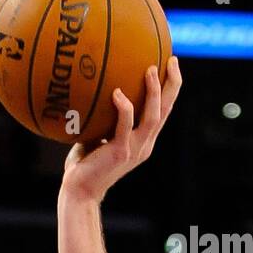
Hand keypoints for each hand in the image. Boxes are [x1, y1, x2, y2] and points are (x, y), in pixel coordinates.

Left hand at [61, 56, 182, 204]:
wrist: (79, 192)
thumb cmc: (83, 166)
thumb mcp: (96, 138)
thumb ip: (101, 121)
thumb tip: (93, 95)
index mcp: (143, 141)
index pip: (163, 112)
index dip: (170, 89)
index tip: (170, 66)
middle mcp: (145, 144)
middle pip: (167, 110)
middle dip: (173, 84)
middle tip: (172, 60)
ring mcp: (135, 149)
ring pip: (154, 116)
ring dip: (154, 92)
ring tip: (151, 69)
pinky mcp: (121, 152)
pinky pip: (126, 125)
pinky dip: (124, 108)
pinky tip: (117, 93)